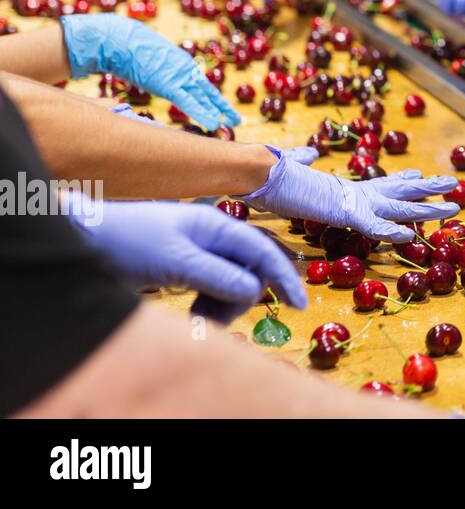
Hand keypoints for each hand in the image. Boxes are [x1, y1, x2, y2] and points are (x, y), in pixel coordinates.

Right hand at [63, 14, 239, 130]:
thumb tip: (150, 73)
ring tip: (234, 123)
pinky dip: (203, 114)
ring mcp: (180, 77)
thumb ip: (155, 68)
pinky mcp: (171, 86)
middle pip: (207, 92)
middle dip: (222, 107)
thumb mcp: (147, 59)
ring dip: (218, 112)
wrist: (122, 40)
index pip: (199, 84)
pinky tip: (215, 124)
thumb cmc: (128, 48)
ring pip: (204, 99)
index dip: (210, 97)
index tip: (220, 106)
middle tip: (237, 119)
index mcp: (181, 64)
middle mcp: (185, 71)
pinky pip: (190, 103)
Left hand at [66, 194, 305, 317]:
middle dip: (239, 298)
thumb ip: (219, 275)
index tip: (299, 305)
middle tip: (212, 320)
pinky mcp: (183, 269)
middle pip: (248, 270)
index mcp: (216, 225)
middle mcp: (212, 237)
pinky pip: (211, 290)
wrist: (84, 239)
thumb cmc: (129, 242)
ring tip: (196, 321)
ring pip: (230, 283)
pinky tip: (192, 316)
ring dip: (221, 306)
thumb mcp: (176, 261)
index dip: (283, 277)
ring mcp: (198, 253)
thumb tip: (254, 290)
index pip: (262, 251)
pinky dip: (207, 306)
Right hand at [239, 150, 460, 240]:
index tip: (419, 172)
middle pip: (402, 189)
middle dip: (430, 188)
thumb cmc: (277, 173)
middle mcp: (358, 191)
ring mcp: (355, 202)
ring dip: (428, 208)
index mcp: (348, 186)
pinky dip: (391, 230)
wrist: (263, 172)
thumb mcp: (297, 169)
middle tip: (453, 185)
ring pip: (401, 206)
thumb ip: (305, 160)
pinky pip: (373, 225)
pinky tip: (409, 235)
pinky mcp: (345, 213)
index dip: (403, 178)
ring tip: (453, 207)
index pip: (382, 181)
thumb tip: (308, 152)